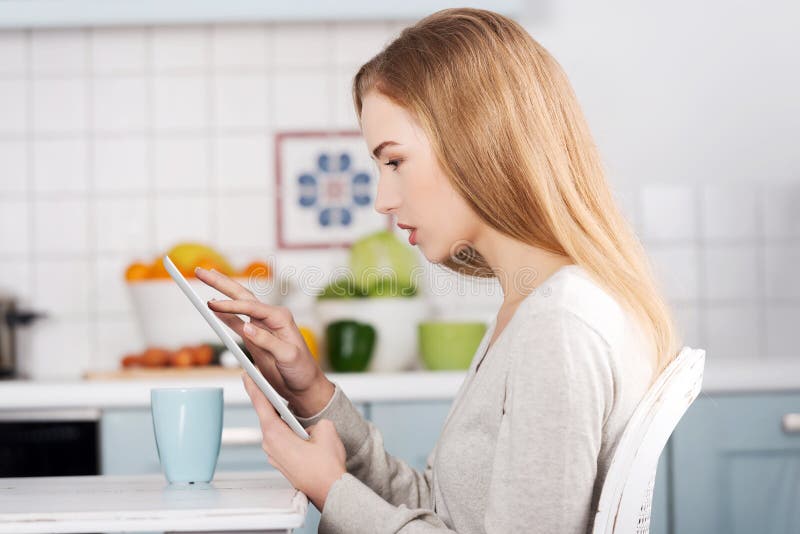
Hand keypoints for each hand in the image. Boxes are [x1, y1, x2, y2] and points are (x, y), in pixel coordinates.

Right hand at [194, 266, 333, 414]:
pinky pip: (234, 322)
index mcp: (280, 318)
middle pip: (242, 295)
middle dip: (221, 282)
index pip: (251, 307)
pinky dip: (223, 313)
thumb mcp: (288, 356)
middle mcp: (270, 318)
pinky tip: (212, 306)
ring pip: (237, 304)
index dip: (230, 305)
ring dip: (220, 292)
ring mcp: (260, 326)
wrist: (304, 386)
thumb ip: (268, 341)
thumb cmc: (302, 370)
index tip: (212, 304)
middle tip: (201, 271)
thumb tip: (247, 327)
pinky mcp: (253, 338)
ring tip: (204, 277)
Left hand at [242, 372, 345, 510]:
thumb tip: (312, 428)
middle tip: (266, 384)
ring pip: (276, 430)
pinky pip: (281, 442)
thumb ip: (316, 420)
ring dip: (282, 420)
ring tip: (287, 407)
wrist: (330, 492)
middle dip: (270, 402)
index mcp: (276, 434)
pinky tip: (298, 432)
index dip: (254, 386)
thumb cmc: (326, 466)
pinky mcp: (281, 463)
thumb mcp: (326, 430)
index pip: (261, 404)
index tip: (247, 374)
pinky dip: (287, 434)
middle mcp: (270, 445)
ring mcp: (274, 456)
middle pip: (267, 416)